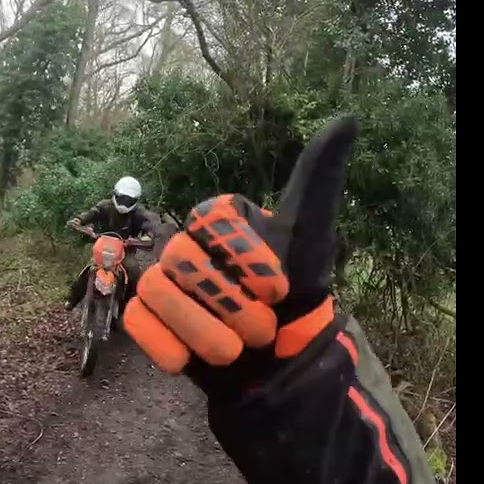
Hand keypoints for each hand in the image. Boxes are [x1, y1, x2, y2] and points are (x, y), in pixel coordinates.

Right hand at [122, 115, 358, 396]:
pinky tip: (192, 362)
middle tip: (262, 331)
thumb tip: (346, 119)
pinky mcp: (146, 317)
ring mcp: (161, 280)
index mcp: (218, 219)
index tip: (278, 290)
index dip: (245, 260)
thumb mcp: (312, 239)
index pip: (211, 220)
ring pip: (156, 292)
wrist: (278, 364)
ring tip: (235, 352)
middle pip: (181, 259)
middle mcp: (184, 243)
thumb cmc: (296, 299)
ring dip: (203, 332)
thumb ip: (318, 182)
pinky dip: (167, 346)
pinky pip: (137, 322)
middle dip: (229, 304)